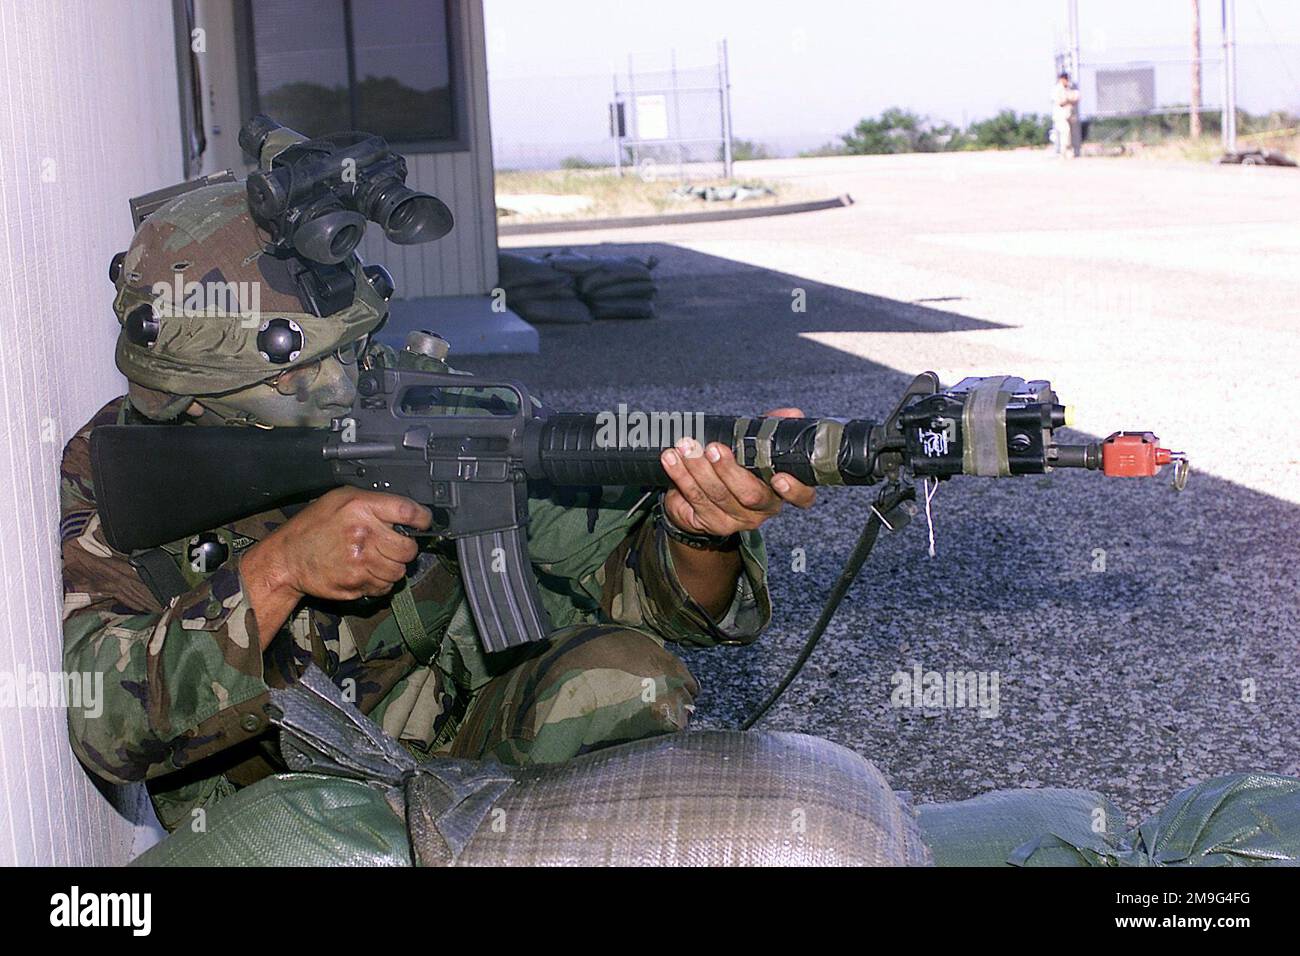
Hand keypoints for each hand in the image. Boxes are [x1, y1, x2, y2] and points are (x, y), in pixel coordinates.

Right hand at [239, 487, 431, 646]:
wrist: (287, 559)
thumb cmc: (314, 526)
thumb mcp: (340, 498)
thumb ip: (374, 502)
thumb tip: (405, 511)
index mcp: (361, 508)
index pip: (408, 511)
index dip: (422, 518)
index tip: (423, 522)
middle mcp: (363, 534)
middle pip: (409, 548)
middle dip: (406, 547)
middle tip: (395, 544)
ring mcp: (361, 562)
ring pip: (399, 571)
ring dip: (393, 567)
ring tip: (377, 558)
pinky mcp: (357, 584)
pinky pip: (385, 587)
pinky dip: (381, 582)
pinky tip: (367, 571)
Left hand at [659, 407, 815, 536]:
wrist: (700, 500)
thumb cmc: (734, 467)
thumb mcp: (752, 446)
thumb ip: (768, 430)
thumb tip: (792, 414)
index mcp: (779, 490)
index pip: (802, 498)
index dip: (794, 490)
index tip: (780, 477)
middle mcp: (762, 509)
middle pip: (750, 494)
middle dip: (729, 470)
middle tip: (713, 448)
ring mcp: (736, 519)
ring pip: (717, 495)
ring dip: (698, 468)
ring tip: (685, 446)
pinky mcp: (710, 523)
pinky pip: (695, 498)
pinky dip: (681, 476)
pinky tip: (672, 459)